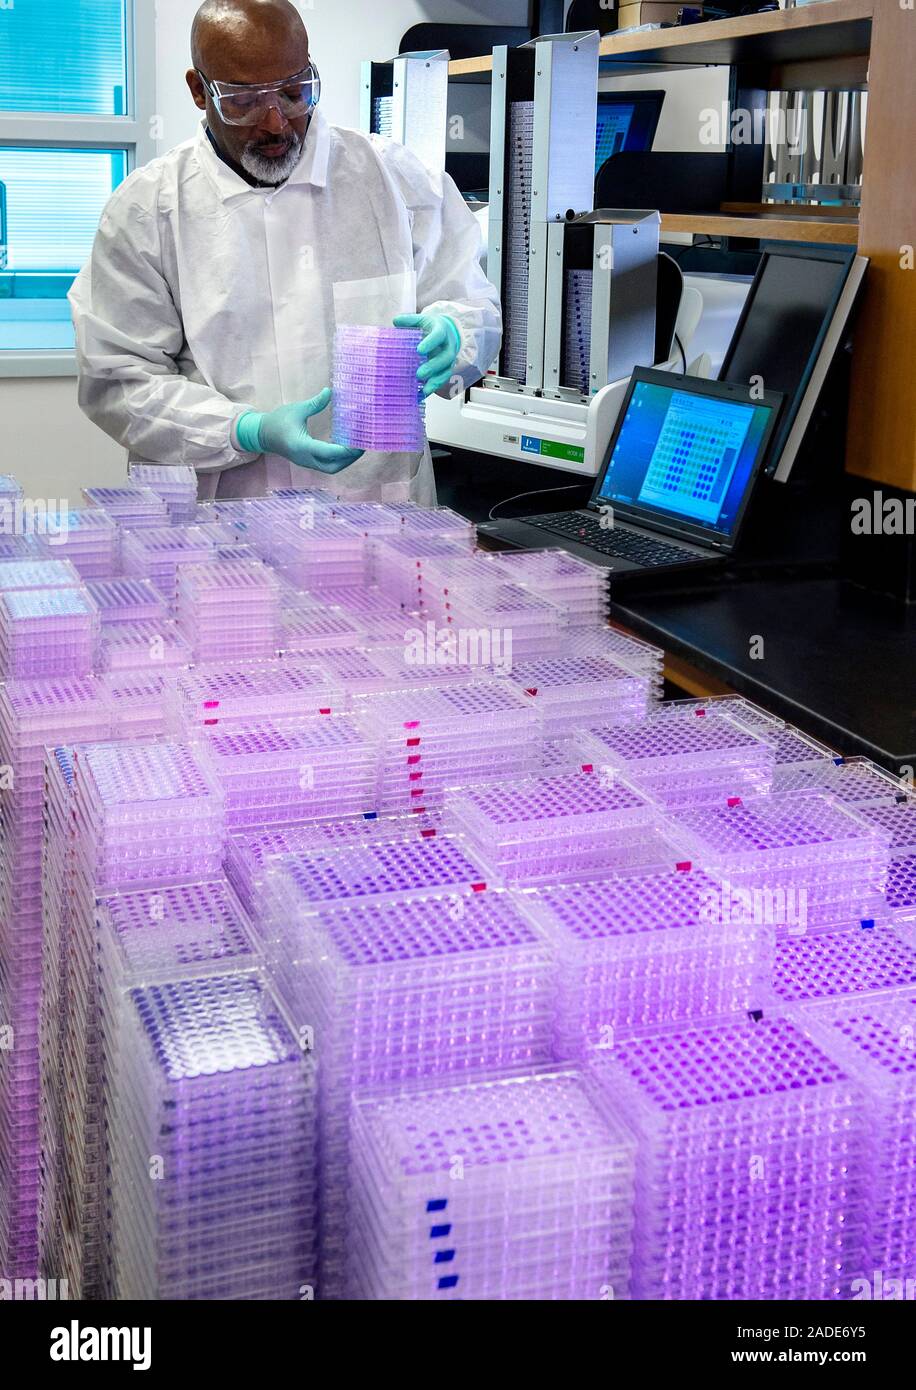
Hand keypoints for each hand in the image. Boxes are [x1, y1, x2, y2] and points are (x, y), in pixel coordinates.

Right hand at [237, 389, 363, 473]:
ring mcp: (306, 462)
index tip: (359, 444)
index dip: (345, 450)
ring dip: (345, 461)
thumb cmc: (278, 421)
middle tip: (362, 446)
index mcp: (302, 446)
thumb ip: (315, 403)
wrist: (262, 434)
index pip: (328, 453)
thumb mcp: (297, 409)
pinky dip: (338, 460)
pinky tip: (346, 449)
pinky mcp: (307, 462)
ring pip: (331, 468)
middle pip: (333, 467)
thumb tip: (330, 391)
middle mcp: (305, 458)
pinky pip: (326, 465)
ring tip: (357, 449)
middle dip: (349, 459)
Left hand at [393, 312, 461, 397]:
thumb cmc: (433, 327)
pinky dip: (432, 388)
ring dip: (435, 381)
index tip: (419, 350)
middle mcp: (448, 346)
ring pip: (446, 371)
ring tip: (424, 390)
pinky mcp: (446, 369)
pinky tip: (422, 395)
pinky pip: (441, 380)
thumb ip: (409, 320)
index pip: (438, 336)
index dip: (430, 343)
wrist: (448, 331)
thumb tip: (396, 322)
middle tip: (420, 374)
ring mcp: (449, 360)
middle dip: (433, 367)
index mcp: (442, 331)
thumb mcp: (422, 319)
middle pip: (445, 358)